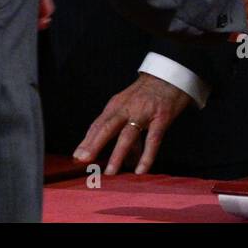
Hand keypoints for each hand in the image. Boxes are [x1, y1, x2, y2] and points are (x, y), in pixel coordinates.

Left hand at [72, 73, 193, 174]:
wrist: (170, 75)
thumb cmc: (148, 93)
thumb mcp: (130, 106)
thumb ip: (125, 131)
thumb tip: (124, 159)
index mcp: (116, 105)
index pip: (98, 124)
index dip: (87, 140)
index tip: (76, 156)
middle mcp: (127, 108)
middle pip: (107, 127)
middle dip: (94, 145)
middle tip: (83, 161)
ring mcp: (144, 113)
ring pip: (127, 135)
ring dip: (117, 154)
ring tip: (110, 172)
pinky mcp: (161, 117)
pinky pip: (153, 139)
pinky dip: (147, 156)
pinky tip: (141, 169)